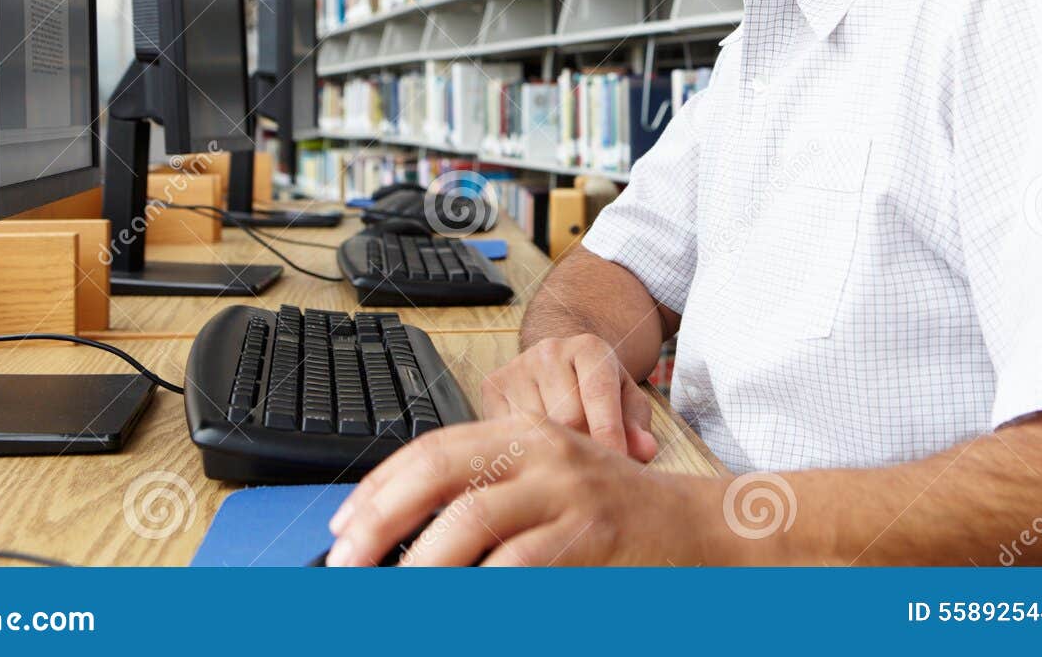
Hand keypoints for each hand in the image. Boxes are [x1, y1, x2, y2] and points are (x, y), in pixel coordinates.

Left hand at [325, 418, 729, 565]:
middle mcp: (541, 449)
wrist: (699, 527)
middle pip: (439, 471)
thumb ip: (489, 497)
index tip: (342, 529)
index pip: (431, 448)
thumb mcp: (548, 487)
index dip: (378, 487)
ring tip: (396, 594)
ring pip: (472, 517)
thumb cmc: (614, 516)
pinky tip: (464, 606)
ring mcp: (567, 488)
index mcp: (522, 434)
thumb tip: (406, 539)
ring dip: (423, 563)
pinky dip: (482, 589)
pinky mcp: (591, 532)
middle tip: (347, 564)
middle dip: (381, 519)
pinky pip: (520, 562)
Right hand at [479, 334, 657, 460]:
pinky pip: (506, 431)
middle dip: (581, 447)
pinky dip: (523, 448)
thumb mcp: (626, 399)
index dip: (609, 435)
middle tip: (590, 467)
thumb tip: (644, 450)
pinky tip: (536, 451)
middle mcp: (551, 351)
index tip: (616, 466)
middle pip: (567, 417)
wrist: (561, 361)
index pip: (599, 395)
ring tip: (563, 459)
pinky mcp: (493, 385)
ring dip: (551, 451)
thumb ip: (637, 424)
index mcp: (590, 348)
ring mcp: (518, 367)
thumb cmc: (598, 388)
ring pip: (535, 427)